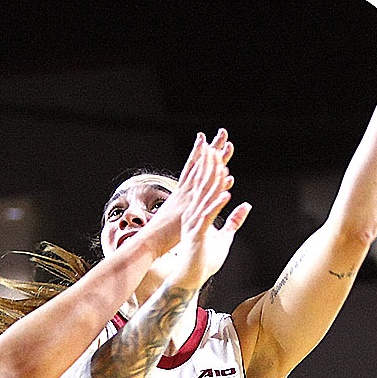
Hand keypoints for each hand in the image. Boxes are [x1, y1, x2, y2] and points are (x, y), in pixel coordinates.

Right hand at [135, 129, 233, 255]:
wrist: (146, 245)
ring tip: (228, 147)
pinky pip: (207, 200)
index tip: (210, 141)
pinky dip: (218, 189)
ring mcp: (186, 202)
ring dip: (217, 162)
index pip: (193, 170)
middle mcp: (183, 193)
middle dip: (212, 149)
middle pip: (200, 166)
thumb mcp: (173, 220)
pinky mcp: (189, 214)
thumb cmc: (158, 236)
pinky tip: (230, 179)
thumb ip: (181, 211)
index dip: (202, 155)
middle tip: (223, 132)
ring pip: (205, 177)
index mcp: (181, 195)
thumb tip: (184, 208)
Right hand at [170, 147, 250, 290]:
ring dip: (215, 180)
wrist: (190, 278)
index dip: (212, 167)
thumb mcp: (224, 237)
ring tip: (223, 164)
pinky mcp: (197, 234)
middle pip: (203, 185)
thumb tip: (245, 206)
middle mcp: (194, 214)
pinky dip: (217, 204)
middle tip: (216, 144)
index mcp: (198, 212)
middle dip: (210, 164)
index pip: (206, 185)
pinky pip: (208, 216)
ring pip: (205, 197)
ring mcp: (194, 223)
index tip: (217, 149)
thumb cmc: (204, 260)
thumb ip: (234, 221)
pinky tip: (227, 193)